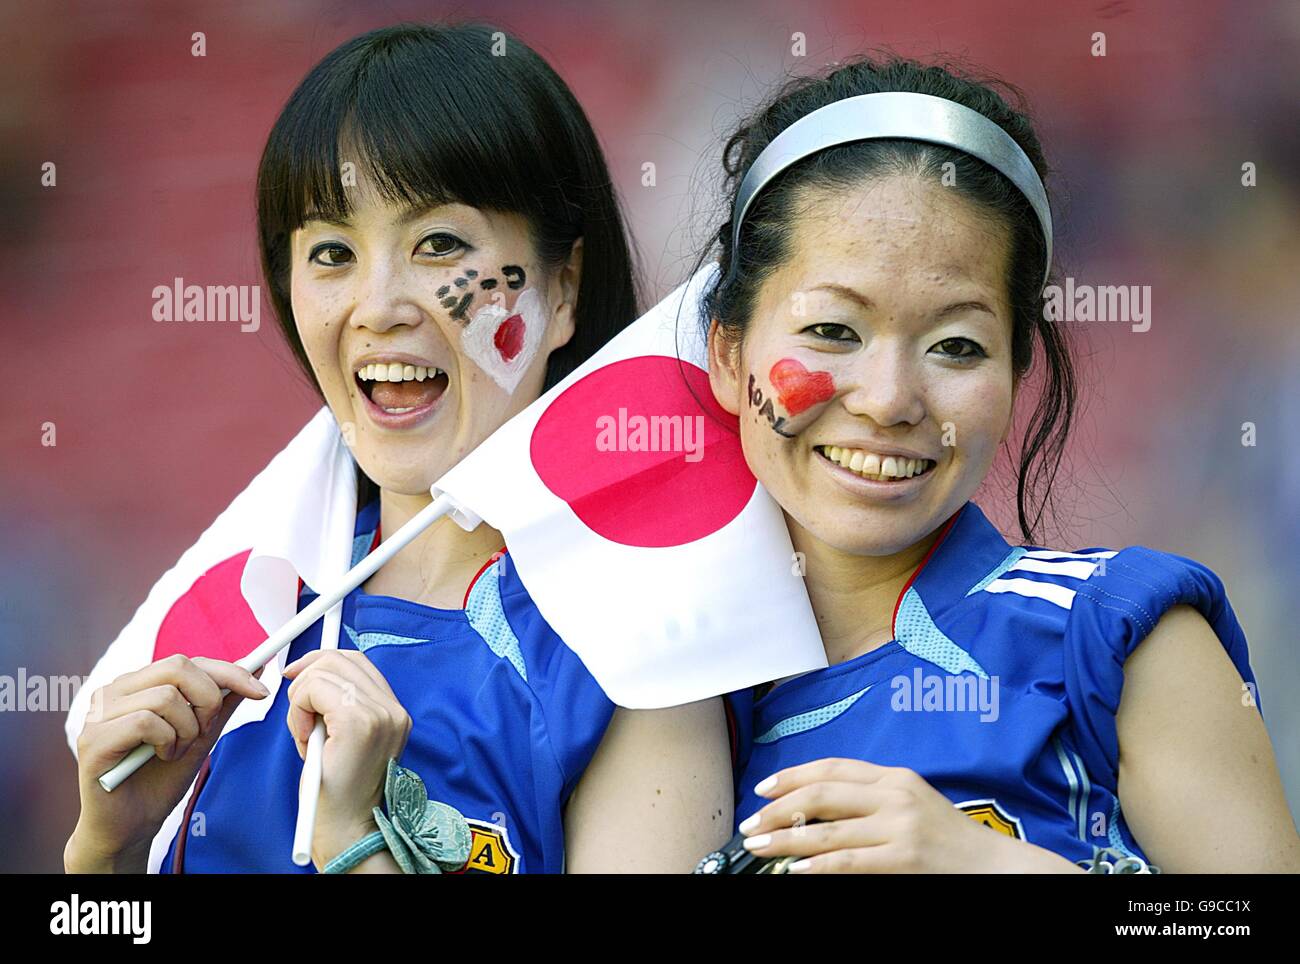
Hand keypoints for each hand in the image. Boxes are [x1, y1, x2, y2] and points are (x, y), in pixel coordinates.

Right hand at [67, 654, 268, 872]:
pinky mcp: (93, 738)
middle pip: (177, 667)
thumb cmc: (161, 780)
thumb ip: (221, 703)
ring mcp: (98, 713)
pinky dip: (166, 742)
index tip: (260, 690)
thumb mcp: (200, 736)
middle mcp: (115, 691)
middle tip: (204, 732)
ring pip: (165, 696)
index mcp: (138, 685)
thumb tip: (255, 667)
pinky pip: (145, 721)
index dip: (229, 672)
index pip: (188, 662)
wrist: (132, 827)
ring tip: (175, 752)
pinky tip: (161, 758)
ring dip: (185, 730)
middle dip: (207, 700)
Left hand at [282, 649, 410, 869]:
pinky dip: (298, 711)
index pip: (356, 661)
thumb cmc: (339, 791)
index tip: (296, 676)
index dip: (321, 661)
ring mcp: (380, 714)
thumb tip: (308, 669)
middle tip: (298, 715)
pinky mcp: (358, 722)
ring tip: (306, 735)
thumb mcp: (343, 738)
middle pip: (338, 658)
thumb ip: (340, 704)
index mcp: (393, 711)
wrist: (347, 828)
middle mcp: (393, 709)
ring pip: (322, 672)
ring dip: (300, 701)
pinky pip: (313, 690)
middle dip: (305, 680)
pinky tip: (304, 738)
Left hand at [738, 758, 1082, 872]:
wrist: (995, 867)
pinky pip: (848, 860)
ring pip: (828, 829)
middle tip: (750, 824)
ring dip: (785, 839)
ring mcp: (900, 826)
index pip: (832, 767)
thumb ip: (871, 798)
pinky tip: (795, 868)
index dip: (792, 776)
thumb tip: (813, 808)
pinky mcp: (903, 858)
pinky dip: (816, 864)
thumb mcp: (912, 805)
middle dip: (778, 808)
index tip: (763, 789)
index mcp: (895, 777)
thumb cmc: (949, 840)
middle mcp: (894, 795)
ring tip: (759, 848)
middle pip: (822, 793)